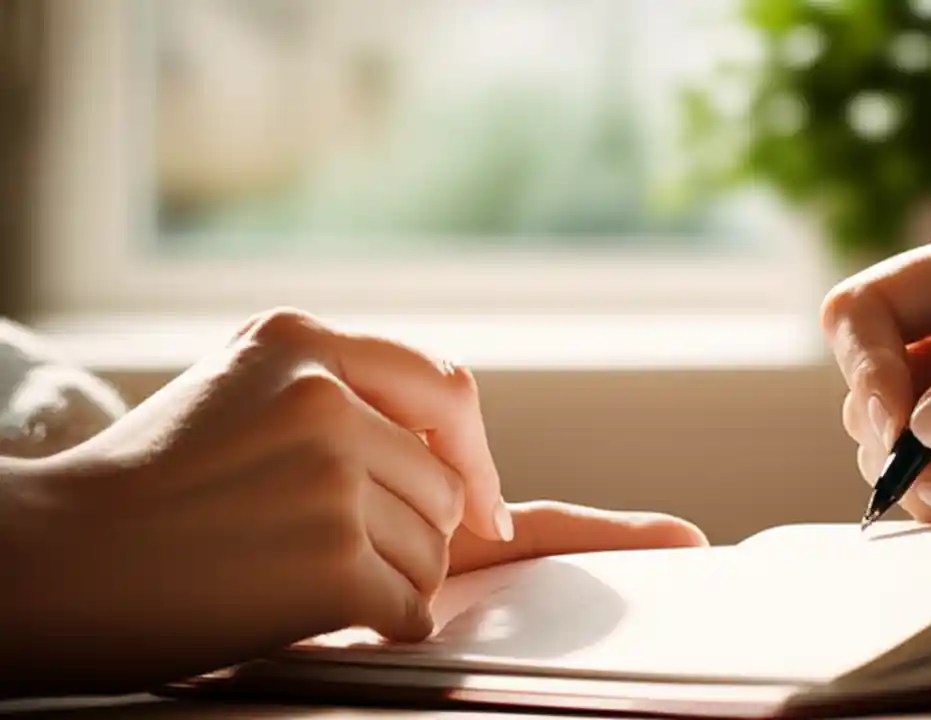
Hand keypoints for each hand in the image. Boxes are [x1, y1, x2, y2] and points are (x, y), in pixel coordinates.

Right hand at [0, 309, 703, 694]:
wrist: (54, 560)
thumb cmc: (142, 486)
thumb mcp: (235, 389)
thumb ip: (334, 390)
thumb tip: (450, 453)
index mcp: (300, 342)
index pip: (445, 389)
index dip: (473, 454)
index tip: (483, 503)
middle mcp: (325, 397)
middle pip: (441, 482)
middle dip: (414, 531)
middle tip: (351, 557)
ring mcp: (331, 477)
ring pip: (431, 548)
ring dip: (395, 579)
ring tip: (315, 580)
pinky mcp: (332, 559)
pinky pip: (409, 605)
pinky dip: (387, 623)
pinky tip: (333, 617)